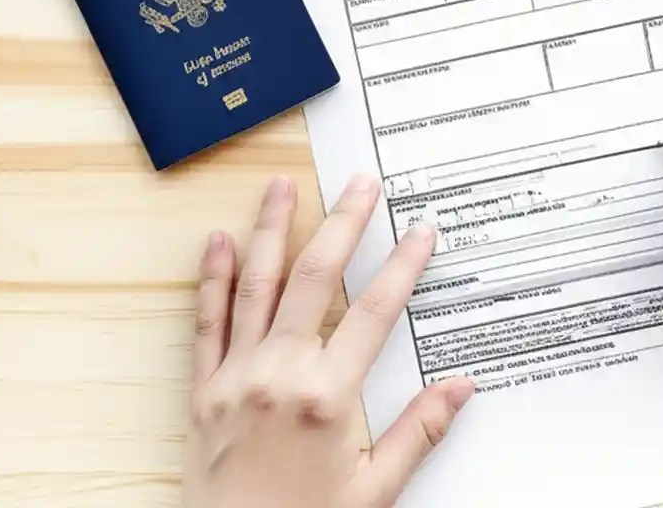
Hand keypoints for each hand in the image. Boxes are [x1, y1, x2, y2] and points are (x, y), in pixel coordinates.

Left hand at [185, 175, 473, 507]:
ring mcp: (235, 376)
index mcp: (327, 397)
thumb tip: (459, 389)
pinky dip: (211, 277)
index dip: (403, 265)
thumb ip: (417, 433)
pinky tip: (218, 241)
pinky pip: (206, 320)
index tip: (421, 232)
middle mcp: (278, 375)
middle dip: (345, 224)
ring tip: (282, 187)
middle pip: (317, 279)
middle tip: (362, 185)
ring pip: (257, 285)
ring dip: (271, 230)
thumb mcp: (373, 489)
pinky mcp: (202, 389)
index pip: (377, 312)